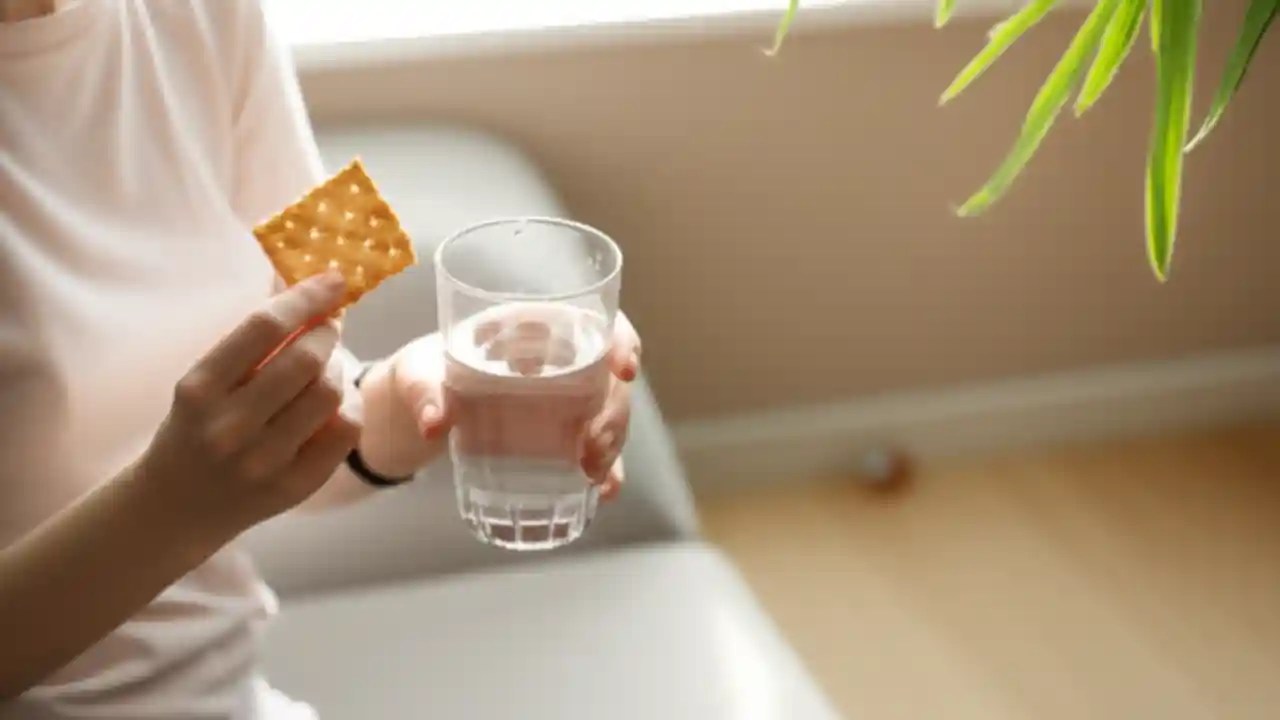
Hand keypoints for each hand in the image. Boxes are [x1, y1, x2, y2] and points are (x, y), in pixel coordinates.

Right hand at [138, 272, 360, 535]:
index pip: (263, 328)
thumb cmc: (195, 427)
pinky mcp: (295, 485)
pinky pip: (345, 430)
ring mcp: (263, 461)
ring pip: (330, 393)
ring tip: (327, 363)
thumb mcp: (204, 381)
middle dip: (328, 331)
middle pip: (305, 360)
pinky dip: (349, 404)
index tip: (334, 279)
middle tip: (330, 324)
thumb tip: (299, 283)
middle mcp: (229, 427)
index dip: (307, 297)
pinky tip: (336, 399)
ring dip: (339, 367)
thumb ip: (250, 340)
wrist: (177, 506)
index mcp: (199, 389)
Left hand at [387, 313, 641, 499]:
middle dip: (613, 412)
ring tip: (596, 476)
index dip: (620, 340)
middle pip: (607, 376)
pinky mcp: (558, 432)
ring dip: (613, 444)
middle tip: (593, 448)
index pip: (593, 320)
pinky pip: (593, 447)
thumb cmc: (423, 373)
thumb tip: (434, 423)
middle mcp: (557, 359)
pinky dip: (605, 470)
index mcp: (531, 328)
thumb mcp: (418, 376)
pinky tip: (606, 491)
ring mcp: (562, 397)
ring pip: (608, 412)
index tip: (624, 370)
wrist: (417, 407)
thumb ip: (425, 394)